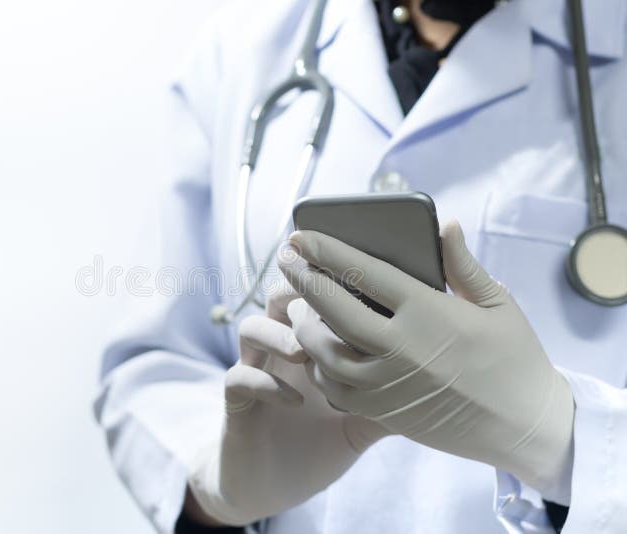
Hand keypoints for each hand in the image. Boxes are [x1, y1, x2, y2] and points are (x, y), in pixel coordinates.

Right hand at [186, 284, 387, 525]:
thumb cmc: (315, 447)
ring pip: (251, 327)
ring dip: (279, 335)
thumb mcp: (358, 423)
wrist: (269, 487)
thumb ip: (388, 399)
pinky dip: (267, 383)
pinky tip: (295, 401)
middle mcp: (278, 352)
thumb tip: (436, 385)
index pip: (315, 296)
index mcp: (309, 346)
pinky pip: (240, 377)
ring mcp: (254, 372)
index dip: (332, 282)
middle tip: (326, 307)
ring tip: (306, 353)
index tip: (361, 284)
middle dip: (300, 294)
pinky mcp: (236, 402)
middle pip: (277, 297)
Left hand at [278, 220, 573, 501]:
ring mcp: (388, 384)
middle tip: (285, 258)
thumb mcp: (497, 304)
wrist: (524, 427)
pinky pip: (333, 387)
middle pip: (333, 309)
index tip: (302, 235)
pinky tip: (316, 347)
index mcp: (429, 313)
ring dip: (304, 324)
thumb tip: (445, 225)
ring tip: (298, 303)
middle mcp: (402, 348)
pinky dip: (318, 365)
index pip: (366, 273)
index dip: (327, 251)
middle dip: (302, 279)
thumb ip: (463, 265)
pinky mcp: (382, 412)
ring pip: (324, 352)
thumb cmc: (515, 358)